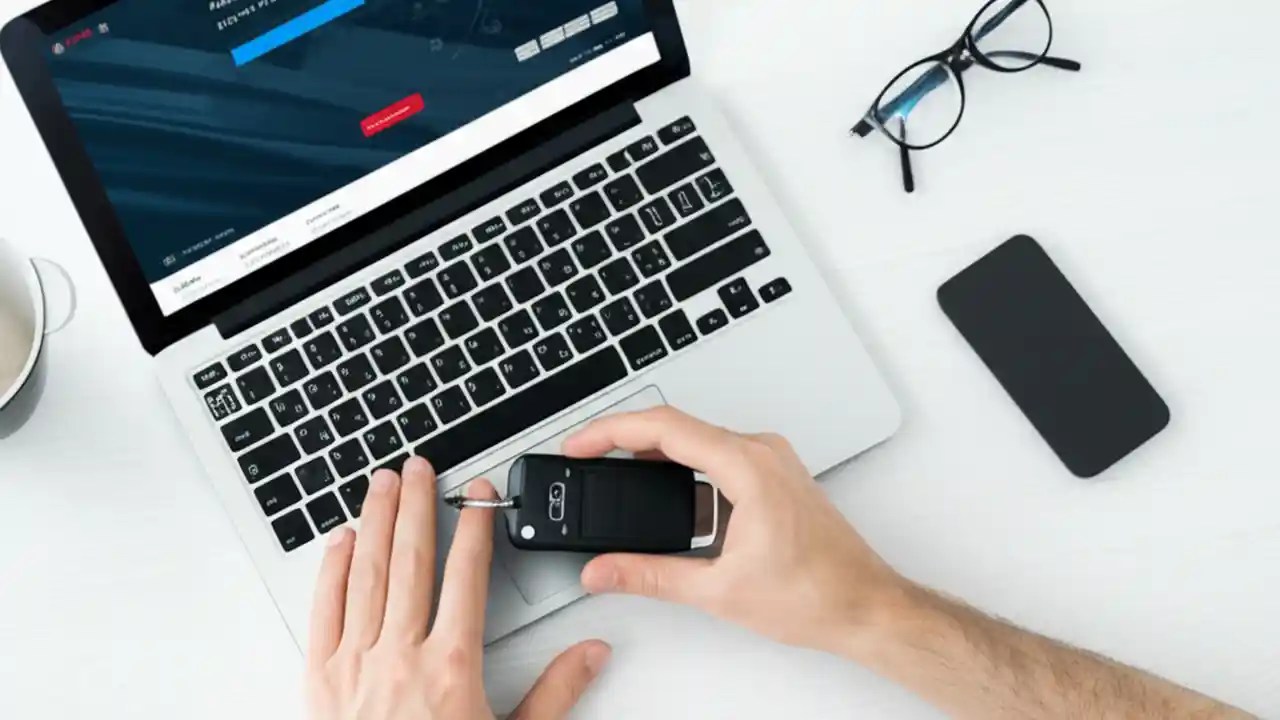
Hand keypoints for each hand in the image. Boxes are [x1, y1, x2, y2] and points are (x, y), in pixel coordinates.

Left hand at [307, 457, 611, 719]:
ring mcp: (355, 665)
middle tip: (420, 467)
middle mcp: (400, 656)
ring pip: (365, 574)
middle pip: (409, 560)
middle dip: (417, 506)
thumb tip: (592, 651)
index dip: (475, 527)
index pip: (465, 575)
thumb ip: (556, 692)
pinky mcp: (321, 681)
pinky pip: (324, 611)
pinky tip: (339, 542)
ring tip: (381, 485)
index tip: (479, 496)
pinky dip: (330, 571)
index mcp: (451, 666)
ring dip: (374, 522)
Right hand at [563, 407, 907, 656]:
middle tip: (584, 455)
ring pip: (697, 439)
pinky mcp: (772, 475)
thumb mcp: (718, 590)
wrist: (865, 606)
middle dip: (623, 439)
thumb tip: (604, 570)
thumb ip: (650, 576)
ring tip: (613, 472)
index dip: (610, 431)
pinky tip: (662, 496)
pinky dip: (682, 469)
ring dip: (653, 454)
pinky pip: (717, 456)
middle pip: (676, 426)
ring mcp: (770, 460)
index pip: (663, 428)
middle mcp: (762, 451)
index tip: (579, 443)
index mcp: (748, 465)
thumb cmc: (817, 594)